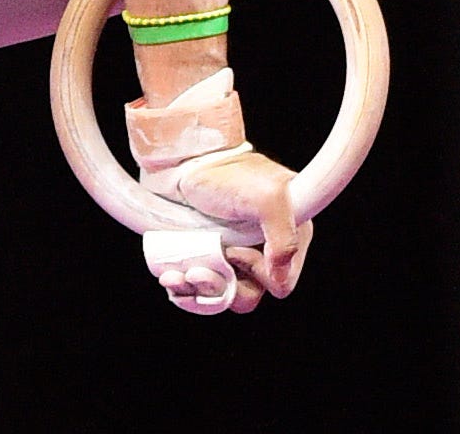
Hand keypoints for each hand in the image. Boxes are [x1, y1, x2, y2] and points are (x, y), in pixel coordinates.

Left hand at [162, 146, 311, 310]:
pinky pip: (198, 292)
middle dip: (222, 290)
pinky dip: (184, 290)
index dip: (258, 275)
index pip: (282, 283)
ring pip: (222, 297)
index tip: (236, 251)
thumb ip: (284, 236)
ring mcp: (232, 257)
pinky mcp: (207, 258)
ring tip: (181, 274)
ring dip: (198, 293)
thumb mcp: (266, 197)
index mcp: (286, 236)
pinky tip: (172, 276)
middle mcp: (261, 251)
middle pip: (249, 296)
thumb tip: (282, 277)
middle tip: (198, 270)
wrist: (184, 163)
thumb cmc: (226, 173)